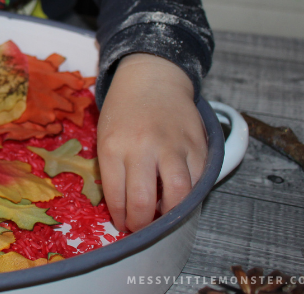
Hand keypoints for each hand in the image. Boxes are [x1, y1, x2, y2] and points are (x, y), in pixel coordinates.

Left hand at [97, 53, 205, 231]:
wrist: (151, 77)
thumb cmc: (123, 110)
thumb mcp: (105, 136)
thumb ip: (112, 169)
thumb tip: (122, 207)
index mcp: (113, 146)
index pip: (116, 196)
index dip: (120, 218)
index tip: (122, 224)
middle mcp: (143, 147)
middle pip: (145, 202)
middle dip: (142, 224)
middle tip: (141, 226)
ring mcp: (173, 145)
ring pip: (178, 196)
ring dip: (170, 214)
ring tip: (162, 213)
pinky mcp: (197, 144)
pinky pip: (198, 180)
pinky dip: (190, 193)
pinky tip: (178, 192)